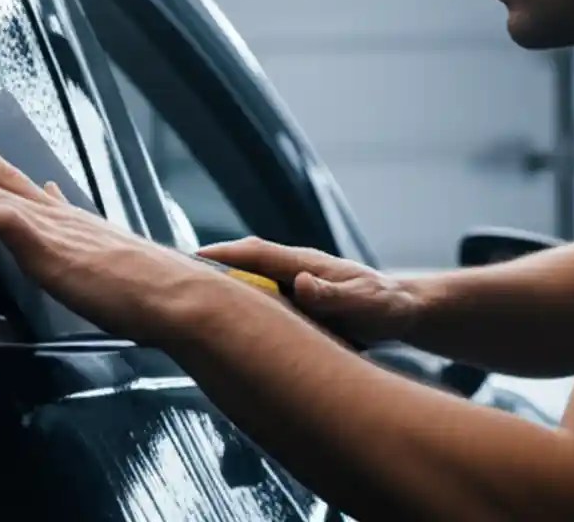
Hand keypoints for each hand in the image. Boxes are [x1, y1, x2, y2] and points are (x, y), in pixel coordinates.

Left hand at [0, 119, 222, 342]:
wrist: (175, 296)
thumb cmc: (153, 293)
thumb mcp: (115, 269)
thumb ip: (93, 255)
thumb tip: (83, 248)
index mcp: (73, 224)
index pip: (27, 191)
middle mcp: (58, 216)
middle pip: (0, 181)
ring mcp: (49, 225)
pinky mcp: (42, 240)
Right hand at [198, 238, 420, 343]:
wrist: (403, 312)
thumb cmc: (387, 306)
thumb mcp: (368, 304)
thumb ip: (335, 296)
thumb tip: (302, 284)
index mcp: (304, 263)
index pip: (255, 253)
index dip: (222, 254)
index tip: (191, 259)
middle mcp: (293, 270)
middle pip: (242, 264)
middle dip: (208, 268)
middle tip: (170, 278)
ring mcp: (292, 285)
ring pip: (247, 283)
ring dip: (219, 287)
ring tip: (183, 299)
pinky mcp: (294, 302)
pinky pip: (258, 300)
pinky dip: (236, 304)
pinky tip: (218, 320)